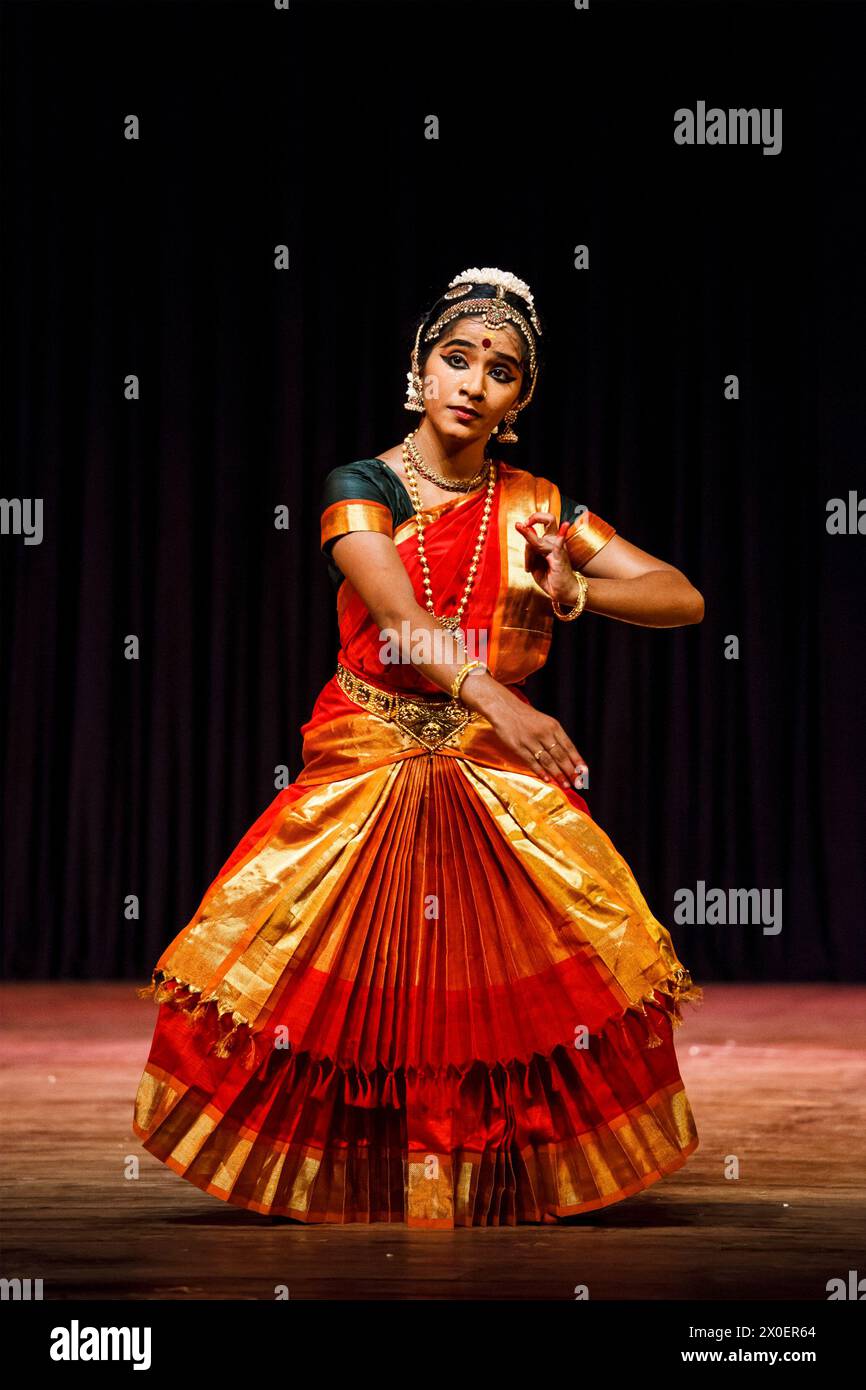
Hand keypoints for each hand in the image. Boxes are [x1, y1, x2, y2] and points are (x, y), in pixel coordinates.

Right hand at [462, 679, 589, 789]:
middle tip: (577, 783)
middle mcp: (544, 733)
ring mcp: (531, 740)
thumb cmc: (526, 716)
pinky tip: (547, 780)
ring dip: (558, 774)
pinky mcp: (518, 747)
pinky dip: (541, 772)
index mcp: (553, 726)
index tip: (584, 772)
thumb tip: (567, 756)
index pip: (569, 746)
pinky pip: (532, 762)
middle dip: (570, 771)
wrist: (504, 708)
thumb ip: (555, 736)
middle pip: (560, 755)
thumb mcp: (545, 721)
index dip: (577, 760)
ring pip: (548, 761)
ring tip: (565, 784)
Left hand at [514, 513, 578, 603]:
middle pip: (547, 520)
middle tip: (522, 524)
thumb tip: (527, 534)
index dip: (527, 527)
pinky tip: (566, 526)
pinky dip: (562, 534)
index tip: (520, 527)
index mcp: (548, 541)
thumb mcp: (533, 564)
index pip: (535, 528)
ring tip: (530, 568)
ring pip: (538, 542)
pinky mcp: (560, 556)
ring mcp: (559, 548)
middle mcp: (555, 541)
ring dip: (529, 556)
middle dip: (535, 517)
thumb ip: (529, 551)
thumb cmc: (549, 578)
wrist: (561, 592)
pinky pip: (559, 543)